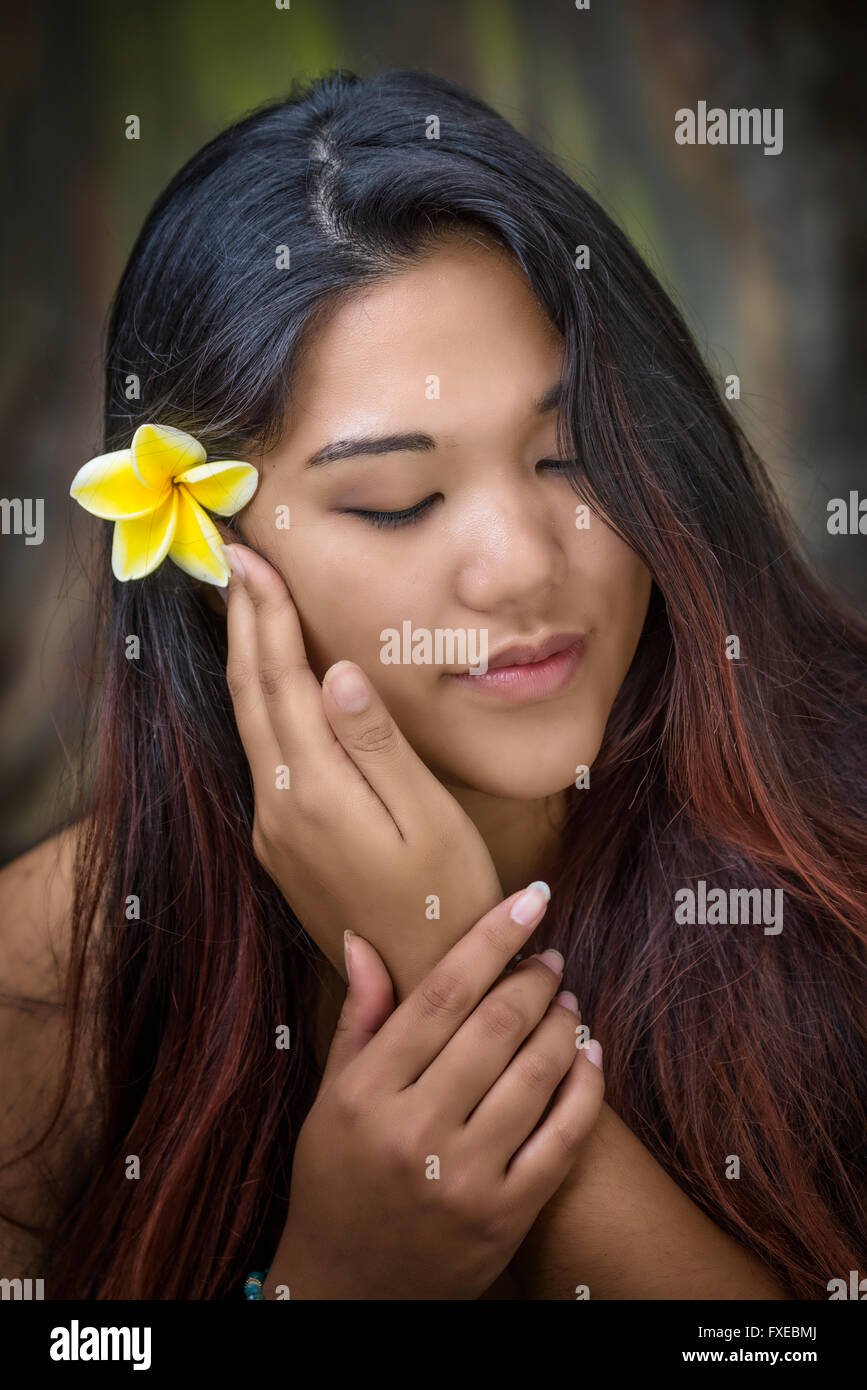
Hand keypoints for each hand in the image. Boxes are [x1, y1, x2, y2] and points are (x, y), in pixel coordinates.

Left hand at [222, 541, 502, 996]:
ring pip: (250, 726)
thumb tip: (338, 670)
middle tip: (236, 563)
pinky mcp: (282, 847)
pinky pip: (263, 756)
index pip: (282, 680)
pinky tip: (270, 686)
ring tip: (244, 607)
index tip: (251, 557)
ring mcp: (274, 831)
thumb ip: (379, 744)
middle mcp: (278, 808)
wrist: (425, 986)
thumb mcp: (428, 818)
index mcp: (315, 792)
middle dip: (244, 623)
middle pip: (252, 696)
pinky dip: (261, 704)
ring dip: (246, 661)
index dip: (267, 615)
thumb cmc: (449, 899)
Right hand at [263, 884, 604, 1299]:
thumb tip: (363, 939)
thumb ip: (358, 1018)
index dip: (492, 937)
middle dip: (536, 979)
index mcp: (366, 1093)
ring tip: (569, 1001)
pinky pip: (564, 1138)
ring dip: (565, 1024)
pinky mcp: (506, 1216)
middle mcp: (415, 1132)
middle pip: (496, 1026)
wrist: (348, 1289)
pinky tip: (590, 1056)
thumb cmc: (336, 1178)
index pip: (441, 994)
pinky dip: (587, 1088)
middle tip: (551, 958)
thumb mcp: (331, 1097)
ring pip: (537, 1074)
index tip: (531, 898)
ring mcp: (464, 1178)